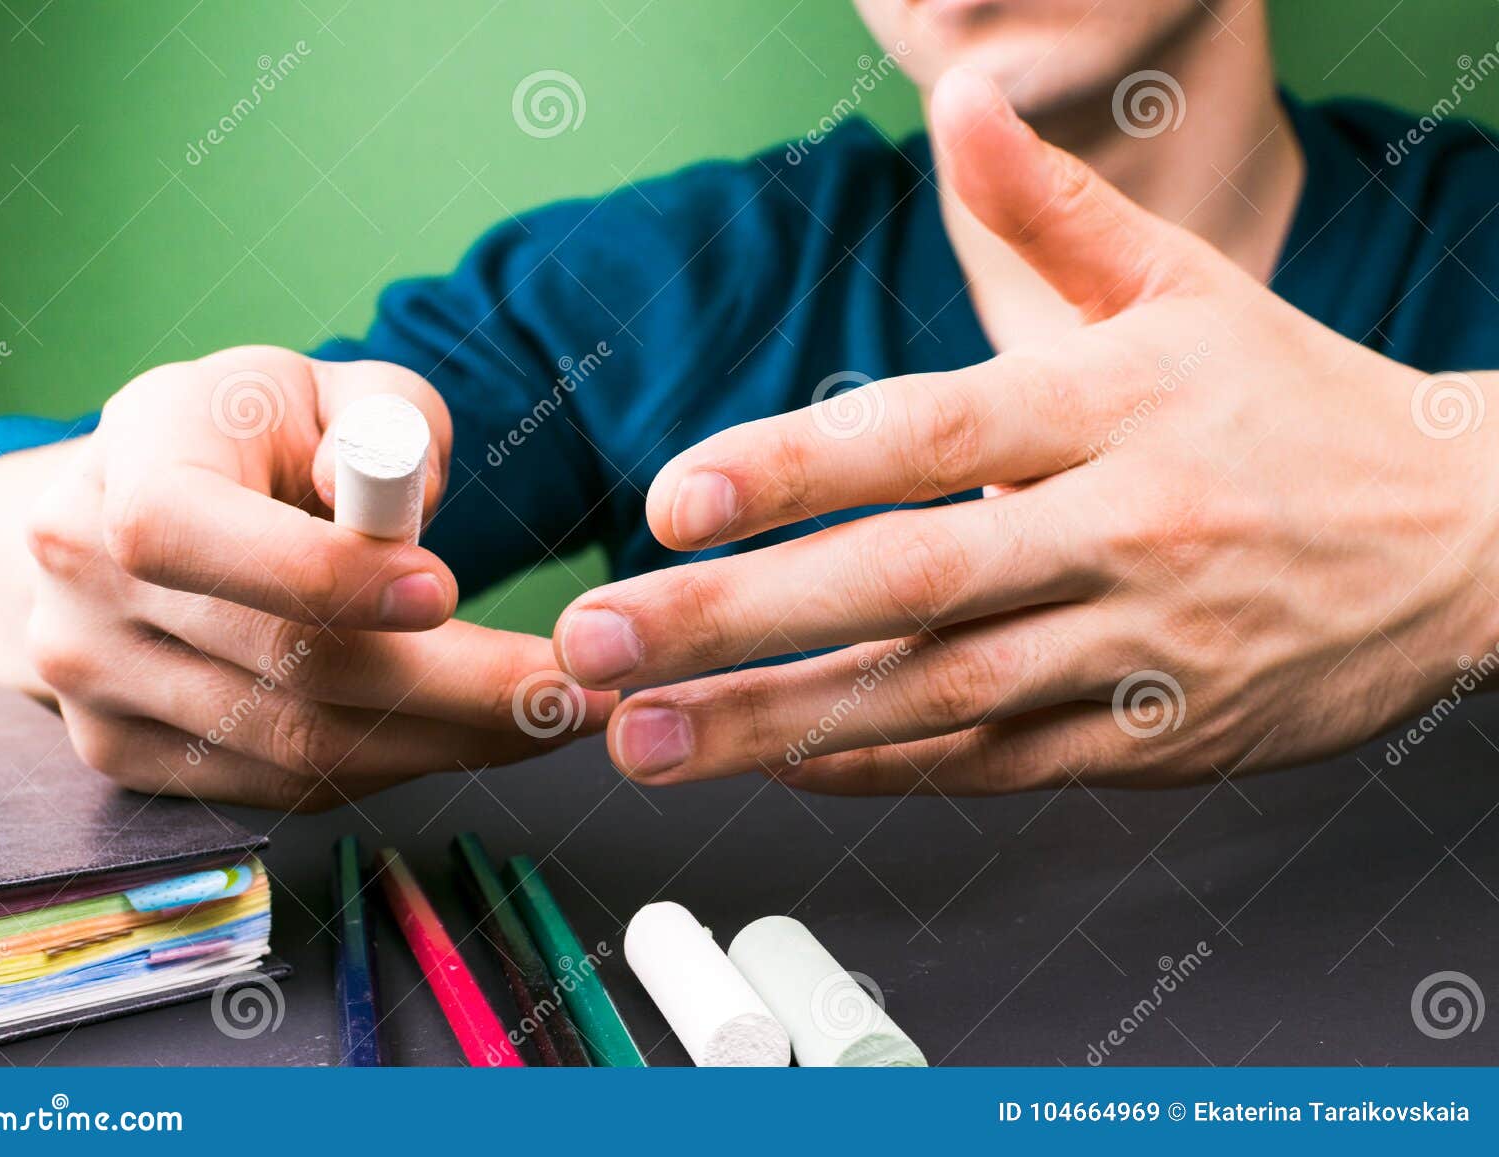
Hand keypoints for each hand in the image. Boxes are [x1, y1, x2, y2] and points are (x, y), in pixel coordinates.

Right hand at [8, 346, 611, 809]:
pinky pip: (286, 785)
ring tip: (553, 717)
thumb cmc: (250, 441)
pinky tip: (471, 734)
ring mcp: (99, 688)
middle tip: (574, 692)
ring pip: (296, 749)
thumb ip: (385, 422)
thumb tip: (399, 520)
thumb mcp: (324, 388)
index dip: (318, 573)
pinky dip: (395, 764)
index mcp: (127, 466)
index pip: (187, 533)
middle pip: (280, 668)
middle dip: (454, 689)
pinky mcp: (129, 757)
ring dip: (448, 741)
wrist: (122, 514)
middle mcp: (89, 588)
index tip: (446, 591)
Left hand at [553, 70, 1498, 793]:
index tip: (671, 498)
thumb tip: (958, 102)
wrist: (1460, 540)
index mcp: (1112, 405)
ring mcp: (1133, 647)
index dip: (791, 465)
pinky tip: (781, 765)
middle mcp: (1118, 531)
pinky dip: (882, 767)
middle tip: (602, 642)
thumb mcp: (1187, 287)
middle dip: (736, 618)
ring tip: (646, 739)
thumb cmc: (1295, 406)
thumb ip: (1052, 210)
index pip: (927, 434)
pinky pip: (991, 761)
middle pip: (901, 580)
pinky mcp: (1147, 739)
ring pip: (930, 694)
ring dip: (775, 722)